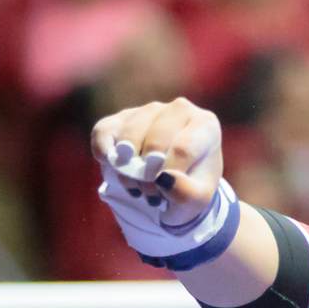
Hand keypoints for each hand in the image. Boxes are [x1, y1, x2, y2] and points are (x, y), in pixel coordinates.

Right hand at [90, 97, 222, 225]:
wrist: (174, 182)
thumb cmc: (192, 186)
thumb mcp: (199, 198)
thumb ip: (188, 193)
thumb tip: (164, 179)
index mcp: (206, 124)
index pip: (183, 148)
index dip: (167, 174)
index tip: (162, 192)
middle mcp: (179, 109)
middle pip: (156, 141)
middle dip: (148, 174)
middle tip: (151, 196)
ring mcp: (150, 110)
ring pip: (130, 136)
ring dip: (127, 168)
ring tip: (138, 189)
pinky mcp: (122, 117)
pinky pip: (105, 130)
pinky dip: (103, 151)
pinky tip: (110, 166)